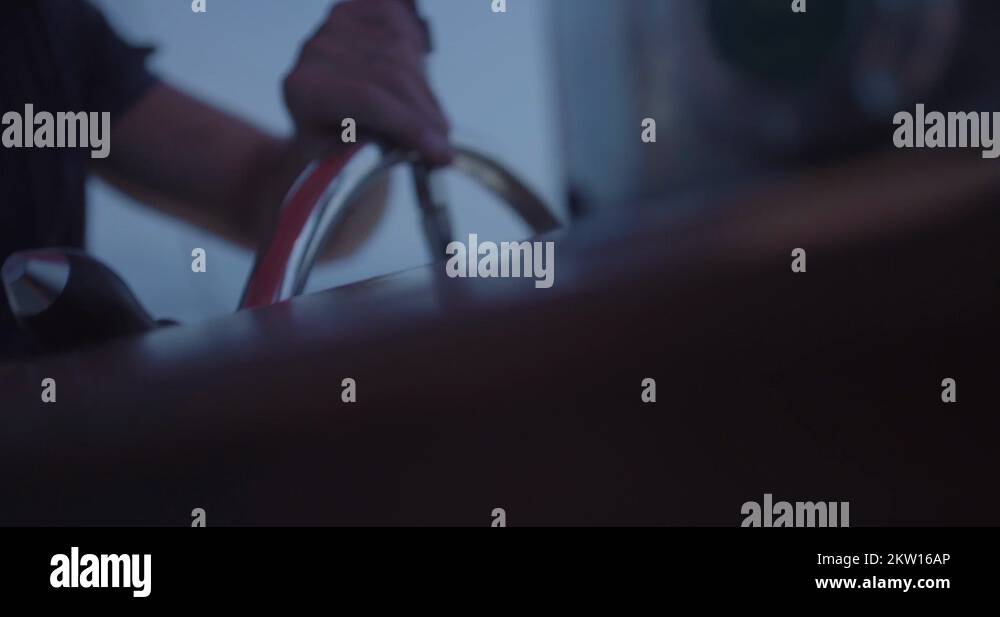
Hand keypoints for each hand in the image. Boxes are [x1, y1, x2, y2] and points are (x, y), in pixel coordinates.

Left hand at [283, 0, 452, 165]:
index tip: (438, 151)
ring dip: (427, 95)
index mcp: (303, 88)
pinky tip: (421, 89)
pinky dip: (421, 64)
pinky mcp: (359, 10)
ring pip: (403, 56)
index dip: (410, 124)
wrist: (312, 100)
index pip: (368, 99)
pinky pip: (406, 35)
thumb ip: (373, 148)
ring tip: (434, 123)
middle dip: (425, 115)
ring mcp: (338, 25)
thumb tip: (421, 146)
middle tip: (444, 143)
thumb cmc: (325, 132)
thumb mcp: (339, 155)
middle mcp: (317, 50)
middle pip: (391, 77)